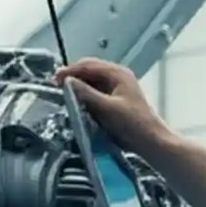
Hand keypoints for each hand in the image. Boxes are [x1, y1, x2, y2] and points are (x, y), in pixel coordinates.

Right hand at [54, 57, 172, 156]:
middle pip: (90, 70)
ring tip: (64, 94)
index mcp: (118, 73)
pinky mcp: (116, 99)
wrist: (151, 141)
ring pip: (92, 81)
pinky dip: (85, 95)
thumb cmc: (132, 124)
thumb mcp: (106, 108)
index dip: (70, 71)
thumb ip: (86, 94)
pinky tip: (78, 102)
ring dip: (78, 86)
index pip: (88, 65)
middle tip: (56, 86)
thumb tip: (67, 82)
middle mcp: (118, 76)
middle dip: (73, 77)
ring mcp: (118, 87)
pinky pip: (96, 91)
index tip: (54, 79)